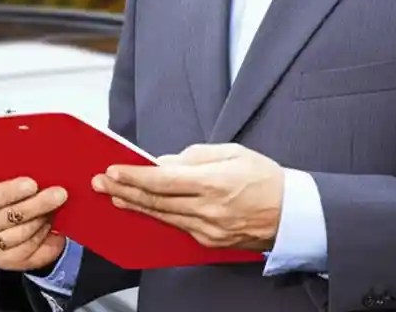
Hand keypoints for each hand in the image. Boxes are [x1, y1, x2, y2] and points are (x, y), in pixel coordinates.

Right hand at [0, 177, 68, 271]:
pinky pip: (31, 251)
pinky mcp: (7, 262)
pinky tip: (52, 228)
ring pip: (22, 235)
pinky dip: (45, 238)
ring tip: (54, 209)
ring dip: (42, 220)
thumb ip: (20, 184)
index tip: (32, 184)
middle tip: (58, 194)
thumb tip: (42, 176)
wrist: (14, 226)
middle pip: (8, 218)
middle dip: (37, 205)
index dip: (10, 192)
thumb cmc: (12, 200)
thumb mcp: (9, 188)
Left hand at [92, 143, 283, 251]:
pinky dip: (158, 216)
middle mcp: (208, 209)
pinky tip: (143, 209)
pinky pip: (177, 227)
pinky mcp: (210, 241)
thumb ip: (195, 156)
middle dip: (124, 189)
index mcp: (214, 182)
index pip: (162, 180)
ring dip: (135, 205)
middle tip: (102, 181)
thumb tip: (164, 162)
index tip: (114, 168)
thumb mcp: (233, 153)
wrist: (293, 214)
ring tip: (114, 195)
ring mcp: (208, 229)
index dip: (134, 175)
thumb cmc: (266, 179)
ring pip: (162, 216)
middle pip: (156, 200)